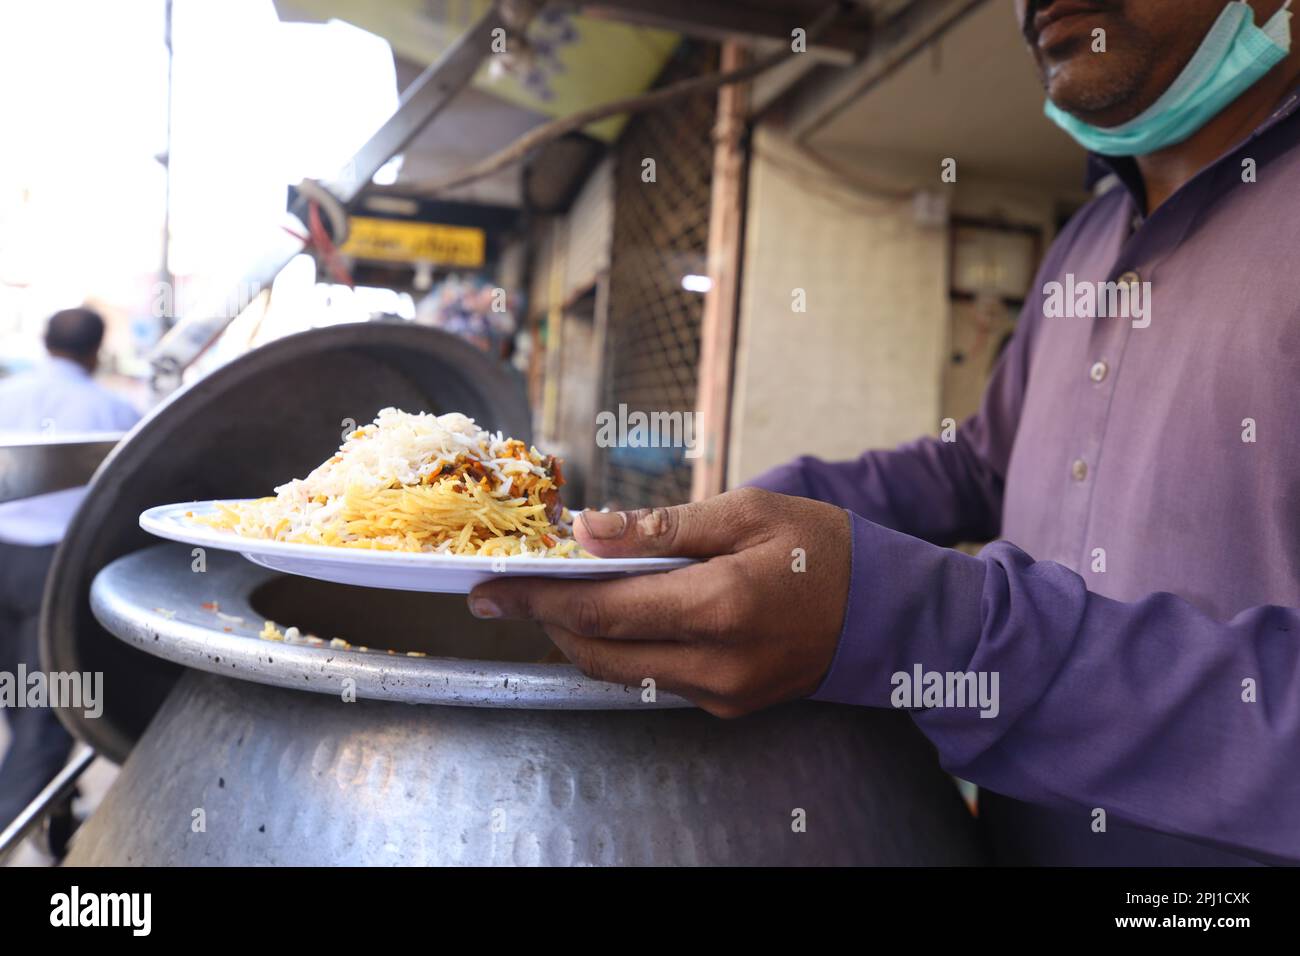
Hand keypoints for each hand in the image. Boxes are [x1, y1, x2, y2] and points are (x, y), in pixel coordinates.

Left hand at [467, 487, 851, 717]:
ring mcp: (723, 692)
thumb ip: (663, 527)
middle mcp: (717, 663)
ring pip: (622, 673)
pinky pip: (656, 679)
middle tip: (505, 595)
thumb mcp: (747, 512)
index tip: (488, 591)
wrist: (889, 612)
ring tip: (555, 598)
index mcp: (721, 605)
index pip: (602, 610)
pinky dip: (624, 650)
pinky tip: (616, 617)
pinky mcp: (730, 704)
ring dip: (581, 637)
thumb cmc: (823, 547)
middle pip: (599, 653)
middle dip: (544, 623)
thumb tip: (587, 531)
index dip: (537, 600)